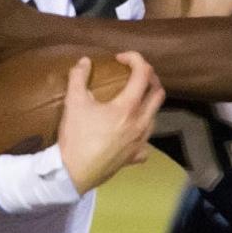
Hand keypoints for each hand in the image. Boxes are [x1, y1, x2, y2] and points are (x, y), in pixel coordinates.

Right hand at [56, 51, 164, 193]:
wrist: (73, 173)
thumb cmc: (75, 137)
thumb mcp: (73, 103)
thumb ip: (78, 77)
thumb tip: (84, 61)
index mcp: (128, 107)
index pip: (143, 73)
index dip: (134, 59)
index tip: (119, 59)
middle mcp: (140, 123)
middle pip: (158, 93)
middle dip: (149, 78)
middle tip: (133, 75)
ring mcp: (141, 142)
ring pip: (155, 116)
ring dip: (148, 103)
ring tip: (133, 99)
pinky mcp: (135, 157)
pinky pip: (146, 142)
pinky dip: (142, 131)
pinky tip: (131, 132)